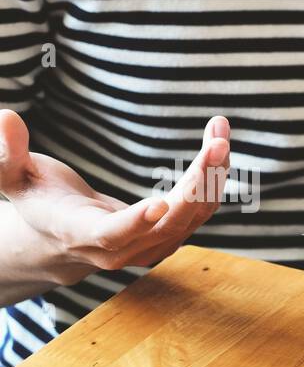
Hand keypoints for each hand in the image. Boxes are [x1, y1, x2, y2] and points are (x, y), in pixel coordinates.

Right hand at [0, 109, 230, 286]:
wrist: (60, 237)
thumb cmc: (35, 199)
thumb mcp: (11, 176)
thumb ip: (6, 152)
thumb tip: (5, 117)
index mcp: (82, 235)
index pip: (112, 234)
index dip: (135, 222)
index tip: (160, 204)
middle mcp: (123, 249)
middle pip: (168, 222)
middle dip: (196, 183)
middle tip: (218, 143)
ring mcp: (151, 247)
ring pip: (193, 215)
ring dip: (212, 174)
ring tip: (220, 132)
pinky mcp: (171, 237)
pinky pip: (201, 209)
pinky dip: (212, 178)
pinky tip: (219, 144)